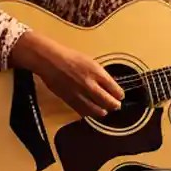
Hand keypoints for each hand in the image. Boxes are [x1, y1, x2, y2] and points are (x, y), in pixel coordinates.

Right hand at [9, 31, 124, 117]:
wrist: (50, 61)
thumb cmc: (70, 58)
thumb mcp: (90, 62)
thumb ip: (100, 74)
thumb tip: (109, 85)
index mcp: (97, 73)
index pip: (114, 88)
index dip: (119, 94)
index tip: (120, 96)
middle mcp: (90, 85)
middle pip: (108, 102)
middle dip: (114, 105)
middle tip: (116, 105)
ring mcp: (80, 94)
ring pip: (96, 110)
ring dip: (103, 111)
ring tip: (104, 110)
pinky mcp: (70, 100)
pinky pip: (83, 111)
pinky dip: (89, 113)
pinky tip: (91, 111)